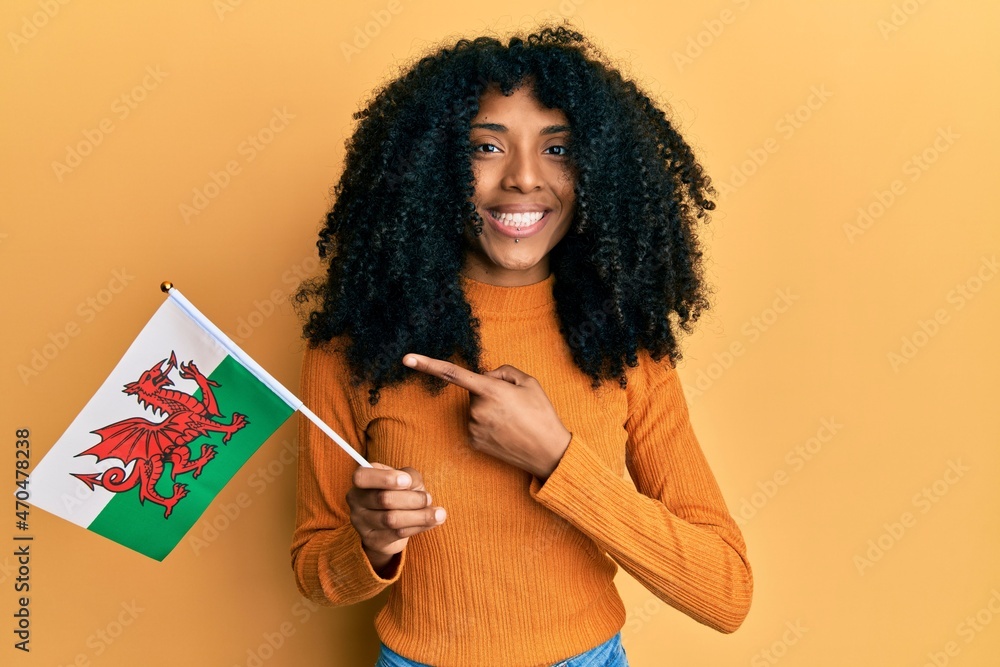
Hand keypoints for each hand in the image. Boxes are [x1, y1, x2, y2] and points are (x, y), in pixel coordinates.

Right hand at [346, 463, 445, 574]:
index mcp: (362, 480)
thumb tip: (411, 484)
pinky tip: (432, 522)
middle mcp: (356, 500)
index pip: (362, 476)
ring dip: (420, 516)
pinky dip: (418, 527)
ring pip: (391, 520)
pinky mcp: (372, 540)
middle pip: (383, 499)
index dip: (385, 478)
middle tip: (429, 498)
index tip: (407, 481)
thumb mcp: (406, 479)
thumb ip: (409, 477)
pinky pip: (397, 534)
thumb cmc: (400, 493)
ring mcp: (361, 522)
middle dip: (412, 499)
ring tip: (439, 513)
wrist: (392, 523)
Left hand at [403, 353, 570, 479]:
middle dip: (488, 391)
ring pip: (474, 407)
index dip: (427, 364)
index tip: (407, 358)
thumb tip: (486, 376)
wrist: (548, 452)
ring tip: (512, 419)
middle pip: (473, 390)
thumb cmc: (541, 414)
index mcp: (490, 391)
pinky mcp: (473, 441)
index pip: (453, 373)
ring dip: (489, 408)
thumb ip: (503, 371)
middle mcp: (476, 410)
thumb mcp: (529, 382)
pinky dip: (487, 423)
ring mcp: (473, 427)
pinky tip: (505, 431)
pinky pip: (476, 423)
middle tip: (513, 404)